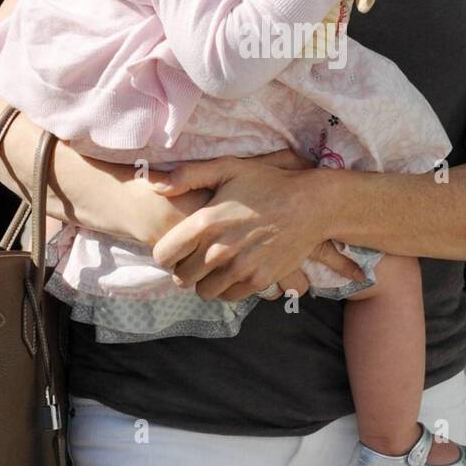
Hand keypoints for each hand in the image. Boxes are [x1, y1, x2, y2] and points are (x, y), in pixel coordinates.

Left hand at [148, 150, 363, 301]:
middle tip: (196, 257)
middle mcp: (219, 250)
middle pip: (181, 278)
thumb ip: (188, 175)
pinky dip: (228, 287)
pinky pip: (229, 296)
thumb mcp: (228, 168)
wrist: (311, 205)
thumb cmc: (268, 183)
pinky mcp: (259, 281)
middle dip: (184, 269)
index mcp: (205, 222)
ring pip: (204, 292)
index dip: (166, 252)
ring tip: (215, 266)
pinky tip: (234, 270)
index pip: (163, 256)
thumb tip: (155, 186)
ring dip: (205, 281)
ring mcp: (240, 268)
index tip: (178, 247)